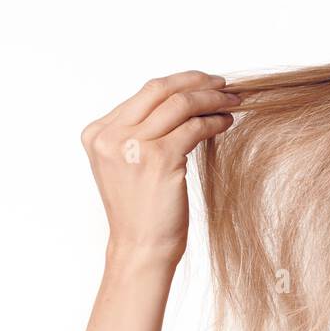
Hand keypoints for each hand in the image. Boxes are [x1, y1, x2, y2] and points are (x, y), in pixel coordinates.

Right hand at [80, 70, 240, 264]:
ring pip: (180, 104)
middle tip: (223, 84)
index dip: (178, 82)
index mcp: (97, 133)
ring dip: (211, 99)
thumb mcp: (126, 165)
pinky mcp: (159, 159)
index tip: (202, 83)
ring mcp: (133, 146)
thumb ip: (139, 133)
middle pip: (160, 90)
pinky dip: (214, 122)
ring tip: (232, 101)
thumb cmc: (140, 213)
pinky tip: (226, 123)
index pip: (144, 94)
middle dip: (196, 81)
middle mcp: (110, 136)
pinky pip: (194, 128)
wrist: (140, 249)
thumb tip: (179, 103)